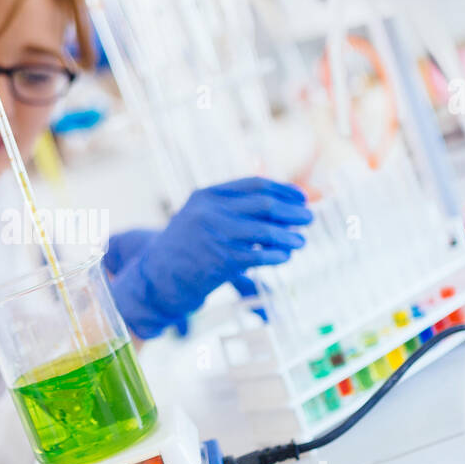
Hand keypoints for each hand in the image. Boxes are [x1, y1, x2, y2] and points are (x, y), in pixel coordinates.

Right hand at [108, 178, 311, 339]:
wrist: (155, 279)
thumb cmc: (183, 250)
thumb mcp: (199, 218)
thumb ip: (231, 210)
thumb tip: (280, 206)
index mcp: (206, 195)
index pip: (254, 184)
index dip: (282, 190)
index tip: (300, 197)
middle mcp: (210, 211)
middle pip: (264, 204)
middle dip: (291, 211)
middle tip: (308, 217)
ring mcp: (215, 235)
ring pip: (266, 230)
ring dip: (289, 235)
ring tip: (301, 240)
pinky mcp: (221, 260)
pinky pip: (260, 255)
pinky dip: (277, 255)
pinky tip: (285, 257)